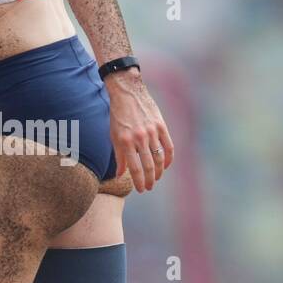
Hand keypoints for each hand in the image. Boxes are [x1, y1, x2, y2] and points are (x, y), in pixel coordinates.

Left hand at [106, 71, 173, 192]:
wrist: (127, 92)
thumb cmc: (118, 116)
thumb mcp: (114, 136)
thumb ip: (118, 157)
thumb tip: (120, 175)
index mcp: (126, 141)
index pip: (134, 168)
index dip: (139, 182)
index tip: (141, 189)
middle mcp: (140, 138)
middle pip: (148, 166)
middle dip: (149, 180)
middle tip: (149, 187)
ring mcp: (152, 131)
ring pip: (159, 158)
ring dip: (158, 171)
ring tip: (156, 178)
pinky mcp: (161, 125)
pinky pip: (168, 146)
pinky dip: (168, 158)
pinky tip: (165, 165)